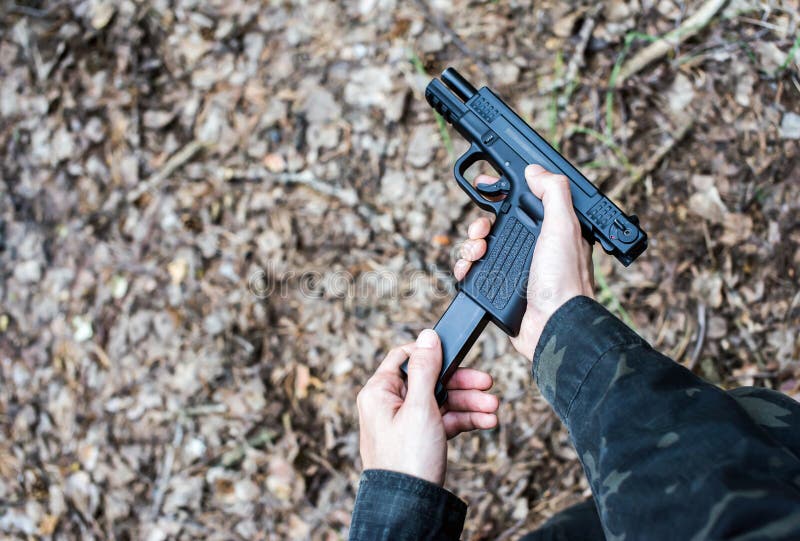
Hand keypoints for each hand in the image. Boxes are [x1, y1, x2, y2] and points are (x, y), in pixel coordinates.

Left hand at [357, 329, 498, 485]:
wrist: (410, 507)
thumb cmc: (408, 459)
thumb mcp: (420, 407)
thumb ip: (426, 369)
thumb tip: (427, 336)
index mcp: (379, 392)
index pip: (405, 357)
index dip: (431, 353)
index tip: (457, 353)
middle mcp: (389, 404)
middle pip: (429, 379)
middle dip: (461, 383)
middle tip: (487, 383)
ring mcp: (405, 423)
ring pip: (441, 401)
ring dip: (469, 403)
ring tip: (493, 408)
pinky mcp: (419, 438)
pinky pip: (443, 421)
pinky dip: (464, 420)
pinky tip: (486, 421)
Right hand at [454, 164, 594, 359]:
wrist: (553, 326)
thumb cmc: (565, 281)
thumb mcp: (564, 227)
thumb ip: (553, 193)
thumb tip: (535, 170)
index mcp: (549, 231)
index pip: (521, 203)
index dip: (501, 192)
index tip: (485, 184)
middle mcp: (532, 249)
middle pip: (495, 225)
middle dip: (480, 223)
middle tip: (481, 230)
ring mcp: (514, 270)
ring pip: (480, 248)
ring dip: (471, 245)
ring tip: (476, 252)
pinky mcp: (499, 290)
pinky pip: (473, 273)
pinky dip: (465, 268)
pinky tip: (468, 269)